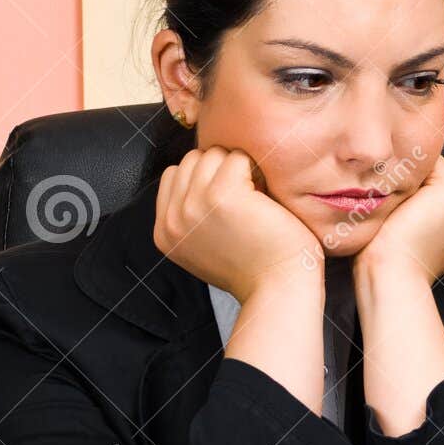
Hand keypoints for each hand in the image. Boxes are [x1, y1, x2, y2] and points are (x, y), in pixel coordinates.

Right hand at [153, 145, 321, 301]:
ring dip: (239, 168)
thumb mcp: (206, 247)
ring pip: (213, 154)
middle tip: (247, 197)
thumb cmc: (255, 268)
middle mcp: (174, 219)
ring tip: (255, 197)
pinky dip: (256, 170)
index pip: (174, 175)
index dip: (204, 178)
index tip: (230, 199)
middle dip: (221, 169)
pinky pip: (237, 158)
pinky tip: (265, 196)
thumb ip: (192, 216)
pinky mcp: (222, 195)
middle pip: (192, 160)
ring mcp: (194, 206)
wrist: (278, 290)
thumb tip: (201, 175)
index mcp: (165, 232)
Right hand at [356, 154, 443, 284]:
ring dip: (429, 198)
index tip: (395, 176)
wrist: (393, 276)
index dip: (411, 165)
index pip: (433, 161)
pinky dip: (435, 216)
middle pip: (443, 178)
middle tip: (399, 193)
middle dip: (423, 182)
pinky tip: (416, 224)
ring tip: (406, 210)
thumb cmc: (389, 237)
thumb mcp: (400, 188)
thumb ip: (413, 168)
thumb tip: (413, 158)